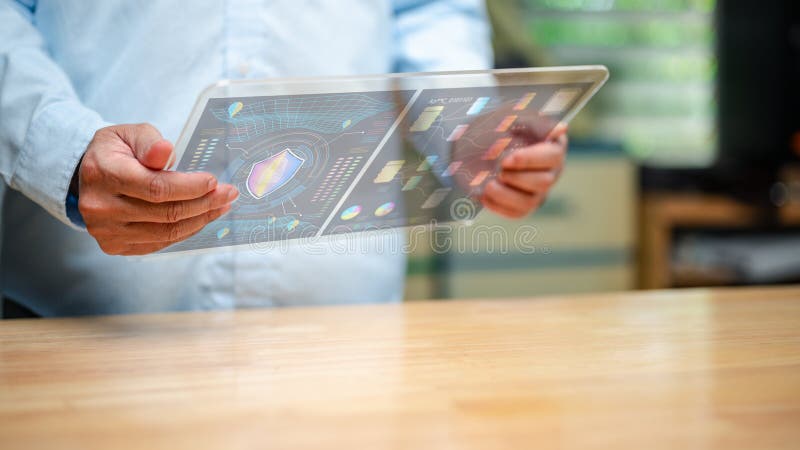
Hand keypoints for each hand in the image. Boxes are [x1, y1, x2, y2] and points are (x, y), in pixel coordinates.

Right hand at [77, 123, 237, 254]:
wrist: (88, 175)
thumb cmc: (115, 151)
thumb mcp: (130, 133)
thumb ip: (150, 142)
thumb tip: (166, 151)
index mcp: (104, 174)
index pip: (156, 188)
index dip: (190, 187)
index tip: (214, 181)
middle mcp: (101, 207)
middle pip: (165, 213)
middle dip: (204, 203)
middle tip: (228, 194)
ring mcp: (106, 231)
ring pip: (166, 233)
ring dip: (200, 220)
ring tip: (220, 206)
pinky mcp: (114, 246)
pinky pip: (159, 243)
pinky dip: (185, 232)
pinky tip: (200, 218)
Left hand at [481, 124, 566, 217]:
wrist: (473, 145)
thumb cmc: (497, 128)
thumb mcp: (512, 116)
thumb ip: (534, 122)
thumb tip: (562, 129)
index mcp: (553, 146)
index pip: (552, 156)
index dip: (530, 160)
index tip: (506, 160)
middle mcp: (551, 172)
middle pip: (544, 182)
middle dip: (516, 178)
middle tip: (497, 171)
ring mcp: (538, 191)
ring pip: (530, 202)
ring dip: (506, 195)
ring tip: (488, 185)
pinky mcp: (523, 206)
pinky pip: (516, 213)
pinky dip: (498, 206)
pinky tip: (484, 195)